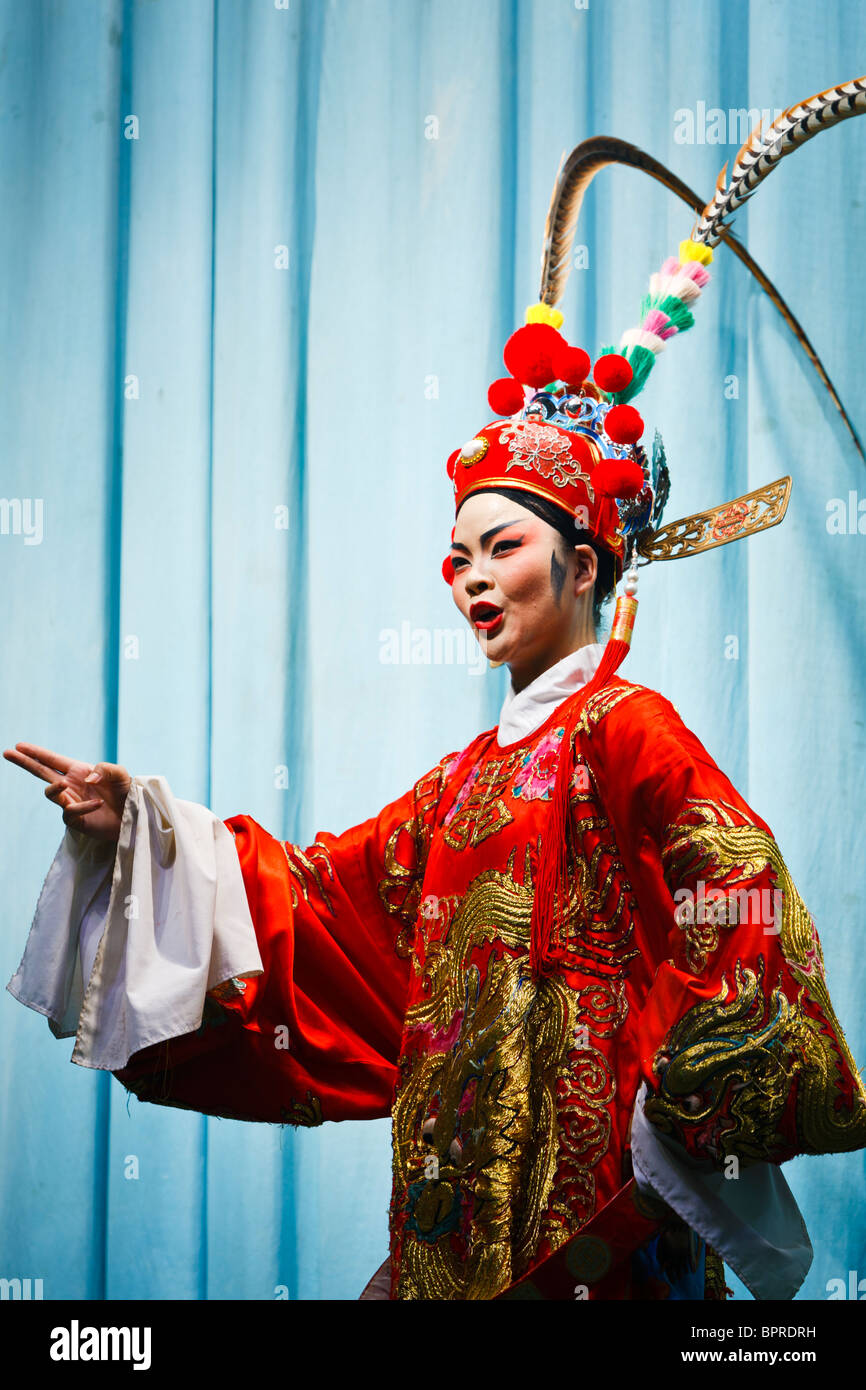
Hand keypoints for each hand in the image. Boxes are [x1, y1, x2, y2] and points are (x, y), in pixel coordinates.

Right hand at [3, 742, 131, 842]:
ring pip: (50, 793)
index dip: (36, 752)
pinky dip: (83, 806)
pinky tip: (98, 803)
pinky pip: (70, 812)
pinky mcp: (76, 820)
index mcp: (78, 771)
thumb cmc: (126, 793)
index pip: (52, 760)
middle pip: (41, 772)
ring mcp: (71, 802)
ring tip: (64, 784)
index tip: (19, 745)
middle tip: (7, 753)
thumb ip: (105, 769)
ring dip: (55, 788)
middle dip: (25, 762)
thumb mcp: (120, 774)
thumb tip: (85, 778)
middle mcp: (71, 785)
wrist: (134, 817)